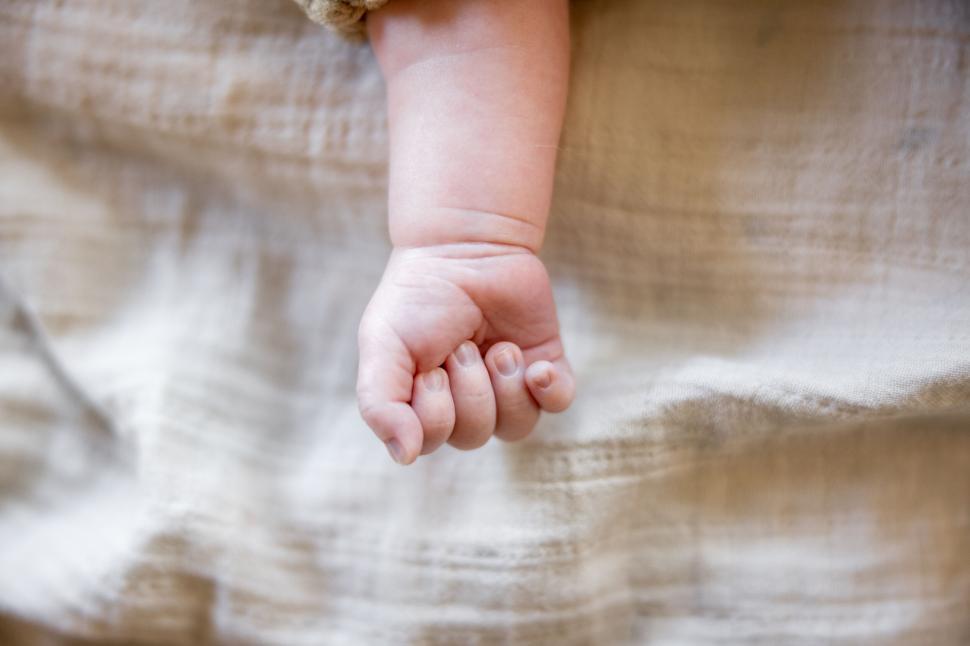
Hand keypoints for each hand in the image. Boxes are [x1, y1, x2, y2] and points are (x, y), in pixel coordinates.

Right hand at [357, 242, 574, 463]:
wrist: (464, 247)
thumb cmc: (417, 298)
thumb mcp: (383, 346)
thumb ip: (380, 404)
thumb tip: (404, 456)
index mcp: (424, 404)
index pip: (433, 441)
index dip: (434, 410)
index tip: (430, 366)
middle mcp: (467, 402)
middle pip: (475, 434)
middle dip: (469, 389)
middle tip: (463, 346)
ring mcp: (508, 386)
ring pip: (517, 426)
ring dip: (506, 386)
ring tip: (499, 348)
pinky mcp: (545, 365)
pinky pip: (558, 402)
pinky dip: (550, 390)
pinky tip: (535, 364)